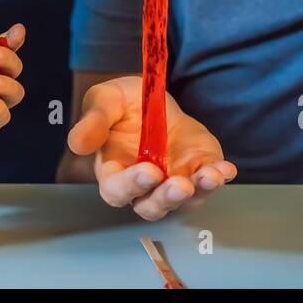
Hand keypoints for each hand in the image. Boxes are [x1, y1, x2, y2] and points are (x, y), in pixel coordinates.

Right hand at [66, 75, 236, 219]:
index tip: (149, 171)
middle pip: (152, 206)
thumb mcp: (104, 101)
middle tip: (179, 185)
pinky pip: (209, 181)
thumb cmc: (121, 104)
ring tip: (210, 176)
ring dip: (199, 192)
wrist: (152, 96)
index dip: (132, 185)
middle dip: (166, 198)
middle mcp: (145, 186)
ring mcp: (174, 180)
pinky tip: (225, 168)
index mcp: (114, 172)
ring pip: (185, 201)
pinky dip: (218, 177)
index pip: (117, 191)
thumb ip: (93, 121)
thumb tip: (77, 144)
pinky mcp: (198, 169)